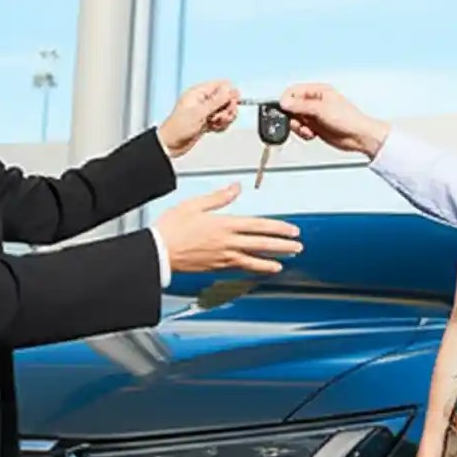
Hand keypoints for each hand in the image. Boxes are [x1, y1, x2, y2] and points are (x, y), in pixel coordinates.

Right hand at [154, 183, 301, 274]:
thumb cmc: (172, 228)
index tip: (293, 230)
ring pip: (253, 260)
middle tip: (297, 247)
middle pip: (261, 245)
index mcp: (225, 225)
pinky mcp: (215, 268)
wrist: (158, 252)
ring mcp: (222, 258)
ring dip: (271, 261)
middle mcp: (227, 243)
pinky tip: (258, 269)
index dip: (279, 228)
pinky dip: (252, 268)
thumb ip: (219, 197)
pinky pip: (240, 268)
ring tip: (283, 263)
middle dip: (282, 246)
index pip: (259, 226)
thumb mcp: (195, 204)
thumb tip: (236, 187)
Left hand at [157, 79, 238, 157]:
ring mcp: (206, 111)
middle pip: (226, 98)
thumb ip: (216, 101)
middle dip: (227, 109)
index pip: (221, 85)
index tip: (229, 104)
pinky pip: (222, 120)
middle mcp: (203, 100)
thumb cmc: (178, 127)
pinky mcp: (208, 121)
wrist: (171, 145)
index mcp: (199, 93)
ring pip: (225, 110)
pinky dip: (221, 125)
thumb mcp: (199, 113)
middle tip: (220, 117)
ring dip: (225, 118)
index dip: (229, 94)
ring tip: (215, 124)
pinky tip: (215, 129)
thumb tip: (229, 90)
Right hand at [278, 83, 389, 157]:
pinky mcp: (316, 127)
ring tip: (308, 130)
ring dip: (298, 127)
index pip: (293, 91)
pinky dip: (303, 133)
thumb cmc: (348, 119)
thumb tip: (284, 103)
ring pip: (295, 119)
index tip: (286, 111)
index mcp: (318, 91)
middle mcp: (315, 102)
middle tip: (300, 122)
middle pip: (292, 106)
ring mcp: (315, 115)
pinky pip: (301, 128)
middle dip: (293, 116)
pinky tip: (312, 134)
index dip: (287, 101)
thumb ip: (301, 106)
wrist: (358, 136)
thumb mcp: (321, 110)